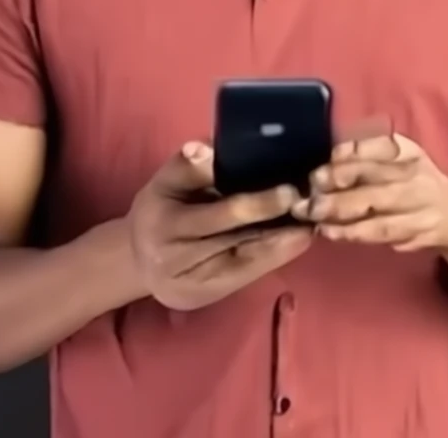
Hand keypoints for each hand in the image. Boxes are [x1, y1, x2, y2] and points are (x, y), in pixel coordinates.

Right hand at [128, 142, 313, 310]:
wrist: (137, 259)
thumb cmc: (157, 210)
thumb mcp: (165, 181)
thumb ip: (189, 165)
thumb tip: (210, 148)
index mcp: (168, 224)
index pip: (220, 215)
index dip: (259, 205)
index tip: (291, 190)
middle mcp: (180, 260)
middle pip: (239, 241)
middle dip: (279, 225)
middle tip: (311, 205)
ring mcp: (195, 285)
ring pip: (248, 262)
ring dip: (283, 243)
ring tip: (311, 222)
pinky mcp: (208, 298)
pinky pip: (247, 276)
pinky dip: (273, 257)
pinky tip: (296, 241)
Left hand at [291, 133, 447, 252]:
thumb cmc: (410, 178)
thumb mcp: (394, 155)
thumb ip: (363, 150)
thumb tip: (335, 153)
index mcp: (405, 151)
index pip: (378, 148)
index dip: (349, 158)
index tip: (321, 171)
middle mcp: (414, 175)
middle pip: (375, 180)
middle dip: (339, 188)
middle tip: (308, 197)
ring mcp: (418, 206)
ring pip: (377, 211)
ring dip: (342, 215)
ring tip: (314, 217)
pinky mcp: (416, 232)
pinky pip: (381, 233)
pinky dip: (354, 233)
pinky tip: (330, 232)